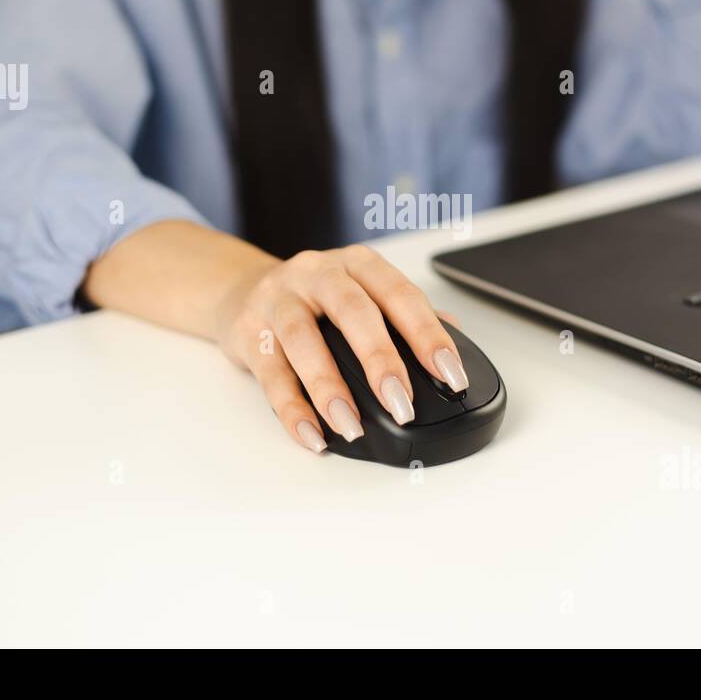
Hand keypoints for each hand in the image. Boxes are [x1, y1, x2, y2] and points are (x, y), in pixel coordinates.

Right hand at [216, 244, 469, 453]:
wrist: (243, 292)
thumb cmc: (317, 299)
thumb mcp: (363, 293)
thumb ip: (404, 316)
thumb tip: (457, 342)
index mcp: (358, 265)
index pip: (400, 294)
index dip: (429, 334)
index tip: (451, 375)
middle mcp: (318, 273)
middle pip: (353, 311)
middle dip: (380, 360)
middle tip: (402, 405)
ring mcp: (279, 299)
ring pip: (303, 340)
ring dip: (329, 388)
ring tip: (351, 427)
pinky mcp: (248, 332)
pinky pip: (270, 374)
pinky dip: (292, 409)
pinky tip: (312, 435)